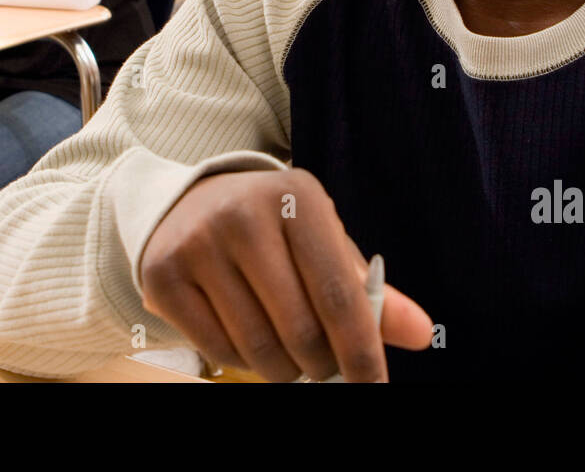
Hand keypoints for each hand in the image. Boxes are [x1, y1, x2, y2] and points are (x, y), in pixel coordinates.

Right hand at [140, 168, 433, 381]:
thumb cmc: (276, 230)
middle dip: (321, 365)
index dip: (360, 351)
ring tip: (290, 356)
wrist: (192, 202)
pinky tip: (250, 339)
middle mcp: (243, 214)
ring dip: (284, 369)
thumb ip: (372, 292)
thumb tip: (422, 334)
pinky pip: (217, 349)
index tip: (373, 386)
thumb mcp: (325, 244)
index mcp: (297, 198)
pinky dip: (243, 361)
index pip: (339, 293)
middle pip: (299, 329)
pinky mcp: (162, 274)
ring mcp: (198, 243)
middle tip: (324, 367)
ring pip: (258, 347)